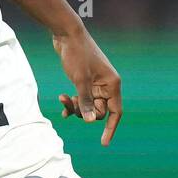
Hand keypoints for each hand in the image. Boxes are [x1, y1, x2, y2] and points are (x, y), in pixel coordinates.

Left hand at [53, 26, 122, 144]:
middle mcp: (107, 85)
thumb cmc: (77, 54)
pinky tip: (62, 102)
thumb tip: (89, 121)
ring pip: (88, 106)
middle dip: (83, 111)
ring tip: (62, 99)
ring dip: (75, 106)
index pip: (115, 112)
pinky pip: (81, 99)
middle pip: (98, 111)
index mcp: (112, 85)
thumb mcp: (80, 81)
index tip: (103, 143)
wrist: (66, 35)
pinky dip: (72, 102)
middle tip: (69, 104)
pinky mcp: (85, 81)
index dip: (110, 128)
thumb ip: (85, 102)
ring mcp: (95, 83)